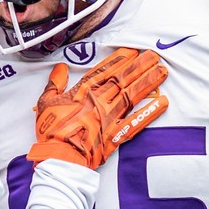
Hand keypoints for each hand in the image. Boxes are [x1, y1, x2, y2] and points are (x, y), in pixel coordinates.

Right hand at [28, 47, 169, 168]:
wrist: (60, 157)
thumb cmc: (51, 131)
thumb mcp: (46, 102)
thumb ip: (54, 83)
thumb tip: (60, 68)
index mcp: (83, 92)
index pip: (105, 70)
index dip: (120, 59)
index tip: (132, 51)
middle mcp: (100, 101)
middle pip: (123, 79)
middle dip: (139, 66)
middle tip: (154, 55)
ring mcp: (110, 117)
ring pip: (132, 95)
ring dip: (148, 82)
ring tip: (162, 71)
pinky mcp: (116, 134)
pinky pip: (136, 121)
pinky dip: (150, 112)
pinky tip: (163, 102)